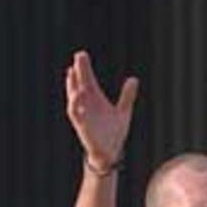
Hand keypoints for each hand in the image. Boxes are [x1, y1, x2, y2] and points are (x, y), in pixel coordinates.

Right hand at [65, 51, 138, 172]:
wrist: (111, 152)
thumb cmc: (114, 133)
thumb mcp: (123, 112)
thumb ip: (127, 96)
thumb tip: (134, 79)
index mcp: (95, 99)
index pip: (87, 80)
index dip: (84, 68)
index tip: (81, 54)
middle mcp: (86, 104)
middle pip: (80, 84)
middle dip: (78, 71)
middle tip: (78, 56)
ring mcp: (82, 114)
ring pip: (73, 97)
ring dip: (72, 85)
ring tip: (72, 71)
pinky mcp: (81, 125)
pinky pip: (74, 113)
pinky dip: (75, 103)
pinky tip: (78, 94)